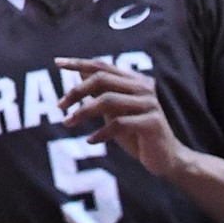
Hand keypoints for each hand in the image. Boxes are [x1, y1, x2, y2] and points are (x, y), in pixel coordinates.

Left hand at [55, 57, 181, 177]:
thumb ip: (101, 93)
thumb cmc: (137, 134)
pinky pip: (119, 124)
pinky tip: (90, 141)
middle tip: (59, 106)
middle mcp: (143, 87)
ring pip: (108, 100)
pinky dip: (101, 133)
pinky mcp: (152, 123)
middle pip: (102, 79)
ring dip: (83, 112)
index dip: (79, 63)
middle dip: (76, 91)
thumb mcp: (115, 112)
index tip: (57, 62)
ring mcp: (149, 104)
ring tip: (68, 123)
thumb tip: (79, 73)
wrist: (167, 159)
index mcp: (134, 81)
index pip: (102, 66)